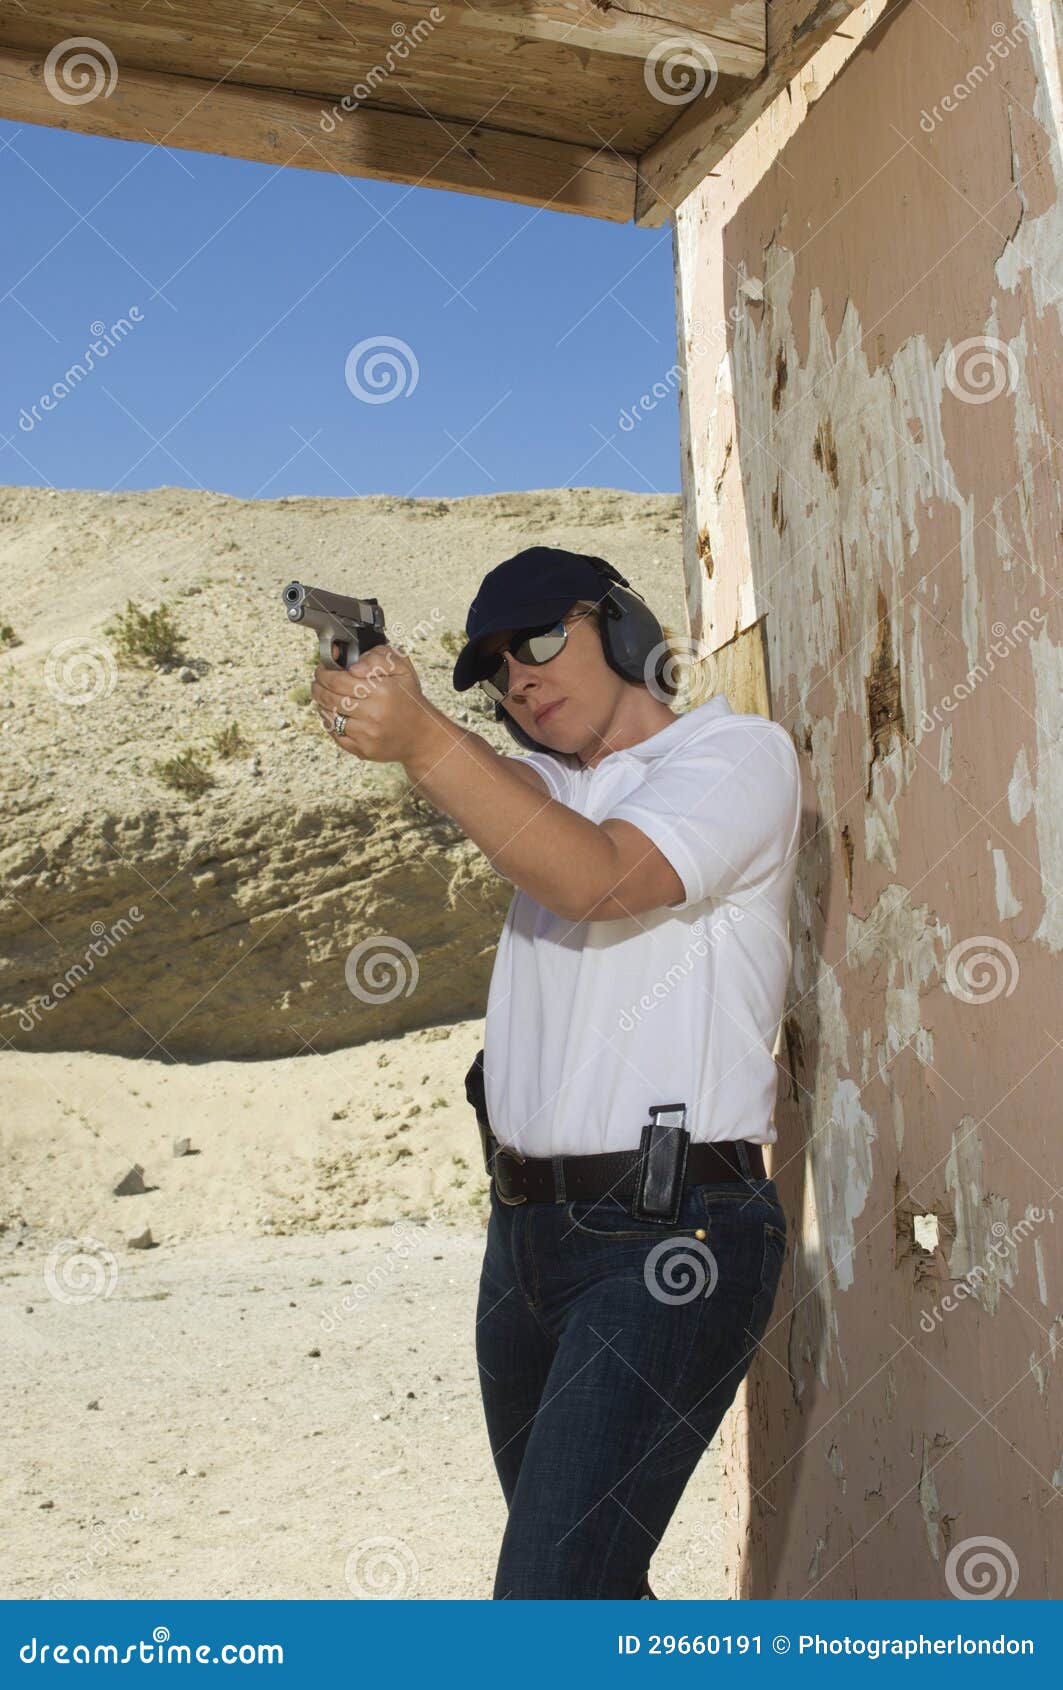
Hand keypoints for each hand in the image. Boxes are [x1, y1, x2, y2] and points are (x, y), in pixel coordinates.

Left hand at [311, 643, 433, 764]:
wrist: (421, 735)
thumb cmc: (409, 699)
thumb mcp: (402, 669)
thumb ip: (378, 658)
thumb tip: (353, 667)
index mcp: (382, 691)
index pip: (337, 680)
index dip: (324, 672)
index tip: (322, 669)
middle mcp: (373, 713)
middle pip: (329, 697)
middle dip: (318, 686)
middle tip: (318, 681)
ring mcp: (367, 734)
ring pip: (329, 715)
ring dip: (322, 703)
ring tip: (325, 696)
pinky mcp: (363, 750)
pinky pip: (335, 734)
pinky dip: (330, 723)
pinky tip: (335, 714)